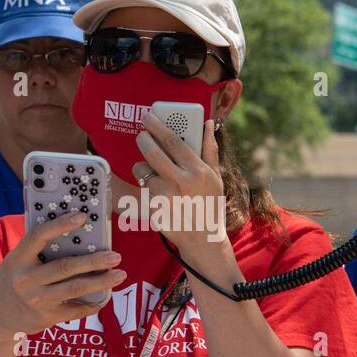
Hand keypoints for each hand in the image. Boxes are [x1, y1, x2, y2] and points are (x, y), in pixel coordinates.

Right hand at [0, 212, 123, 337]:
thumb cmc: (14, 282)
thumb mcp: (16, 262)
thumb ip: (37, 250)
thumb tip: (74, 233)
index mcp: (17, 259)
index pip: (39, 236)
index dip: (61, 225)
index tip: (82, 217)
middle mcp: (26, 280)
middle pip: (66, 267)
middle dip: (95, 261)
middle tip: (116, 256)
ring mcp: (36, 300)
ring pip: (75, 288)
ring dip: (102, 281)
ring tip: (120, 274)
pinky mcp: (46, 318)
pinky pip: (76, 310)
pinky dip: (94, 303)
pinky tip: (106, 295)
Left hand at [133, 111, 227, 265]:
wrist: (202, 239)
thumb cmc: (209, 205)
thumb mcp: (215, 177)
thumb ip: (210, 149)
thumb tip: (208, 123)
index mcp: (199, 171)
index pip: (173, 141)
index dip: (157, 125)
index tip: (148, 116)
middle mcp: (182, 182)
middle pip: (153, 152)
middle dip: (143, 139)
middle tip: (141, 134)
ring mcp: (166, 196)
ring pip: (143, 170)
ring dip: (142, 166)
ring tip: (151, 171)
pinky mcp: (154, 208)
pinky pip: (142, 188)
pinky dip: (145, 185)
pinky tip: (156, 191)